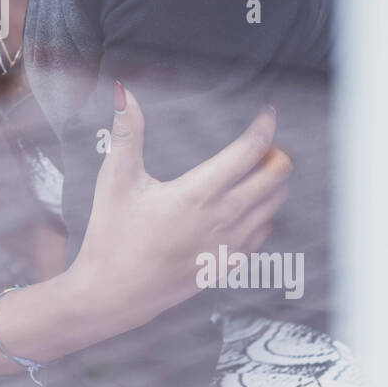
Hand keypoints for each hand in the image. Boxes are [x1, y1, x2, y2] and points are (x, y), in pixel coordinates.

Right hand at [65, 83, 291, 339]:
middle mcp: (221, 218)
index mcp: (196, 193)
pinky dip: (264, 213)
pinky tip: (246, 205)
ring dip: (273, 181)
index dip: (264, 126)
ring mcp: (229, 244)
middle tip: (261, 141)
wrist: (113, 293)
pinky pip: (264, 233)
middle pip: (275, 176)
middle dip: (276, 152)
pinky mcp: (228, 263)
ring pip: (275, 204)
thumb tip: (125, 93)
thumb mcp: (115, 179)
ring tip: (256, 168)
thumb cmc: (111, 235)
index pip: (249, 151)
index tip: (266, 111)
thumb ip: (127, 133)